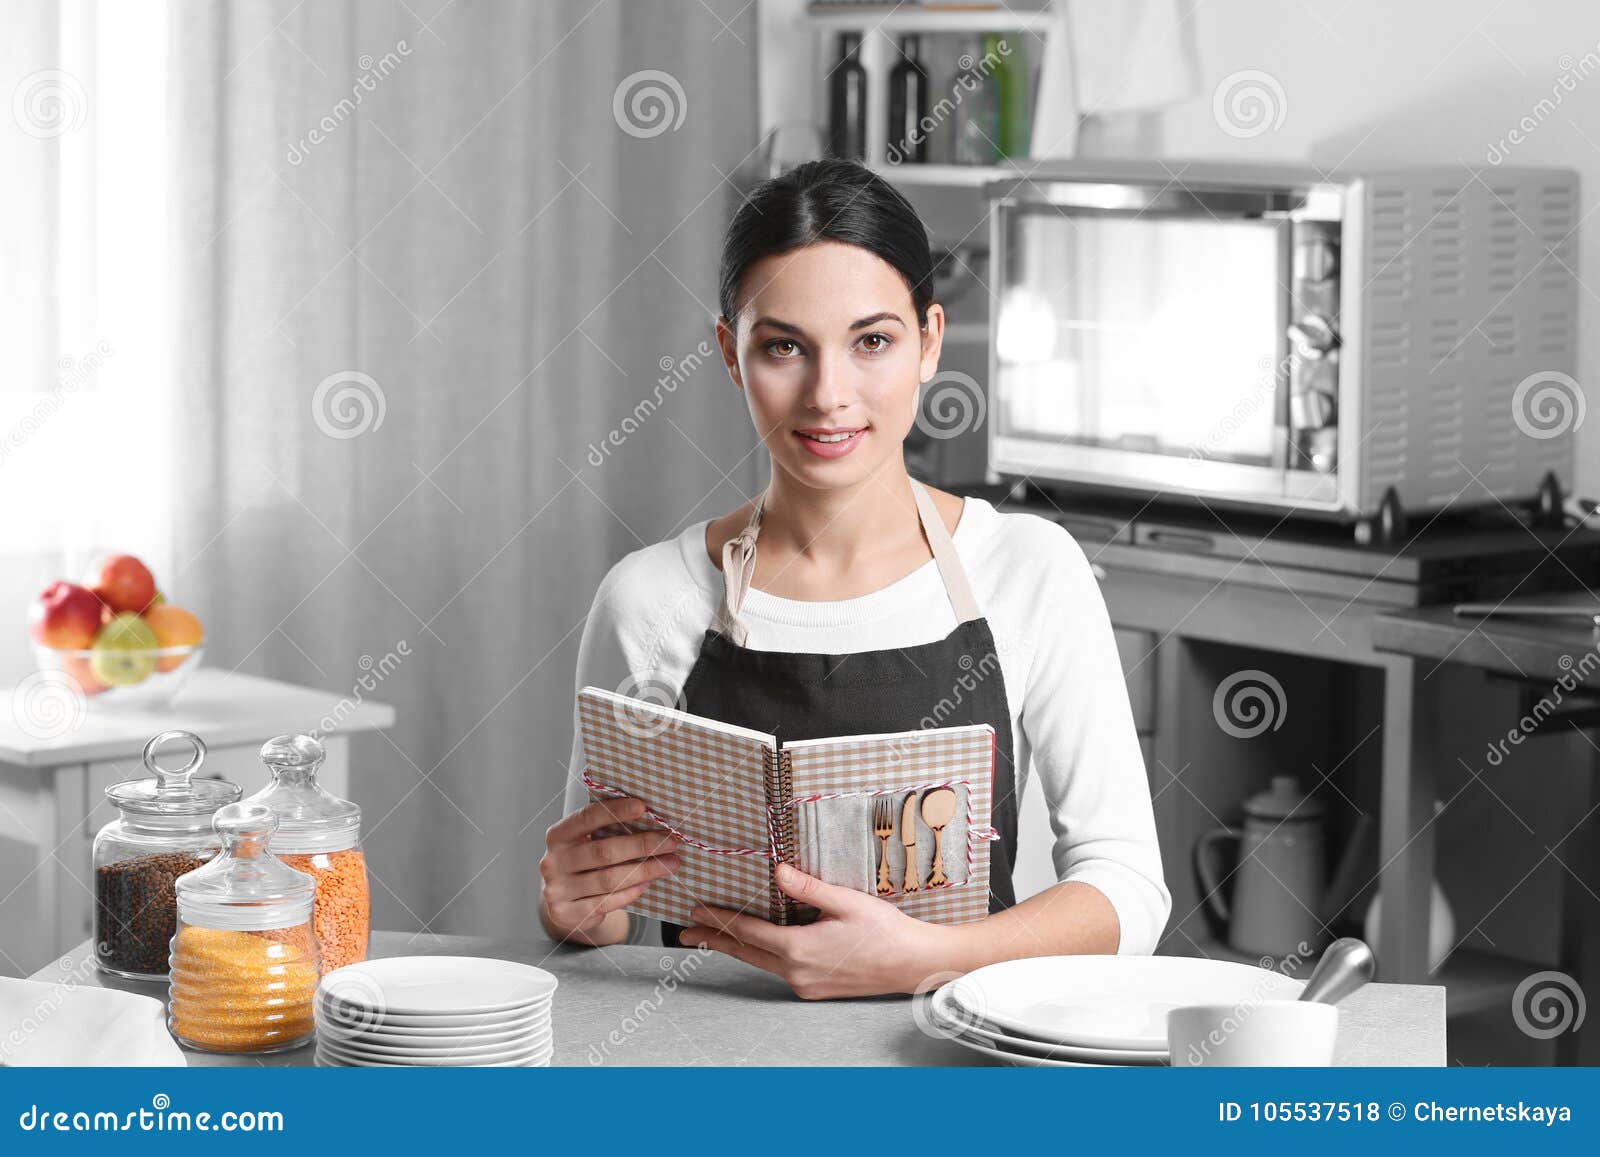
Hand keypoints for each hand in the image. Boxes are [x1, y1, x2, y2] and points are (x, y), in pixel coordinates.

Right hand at [540, 798, 679, 941]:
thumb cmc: (583, 865)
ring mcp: (557, 890)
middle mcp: (553, 861)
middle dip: (641, 845)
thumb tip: (651, 819)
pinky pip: (604, 902)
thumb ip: (606, 832)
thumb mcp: (585, 844)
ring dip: (644, 871)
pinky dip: (628, 893)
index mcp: (558, 836)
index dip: (615, 811)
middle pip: (604, 851)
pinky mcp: (566, 913)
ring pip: (608, 879)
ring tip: (669, 865)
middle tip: (670, 843)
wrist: (562, 904)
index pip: (587, 818)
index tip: (643, 806)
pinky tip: (646, 885)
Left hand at [680, 863, 949, 997]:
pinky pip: (777, 970)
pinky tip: (756, 947)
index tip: (697, 911)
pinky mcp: (815, 988)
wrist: (912, 964)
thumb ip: (807, 887)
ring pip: (759, 963)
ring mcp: (804, 984)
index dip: (719, 920)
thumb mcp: (845, 901)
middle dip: (714, 939)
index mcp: (798, 949)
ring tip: (711, 939)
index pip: (747, 932)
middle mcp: (796, 972)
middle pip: (745, 952)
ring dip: (734, 949)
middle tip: (685, 930)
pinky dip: (759, 956)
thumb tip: (777, 871)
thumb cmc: (884, 931)